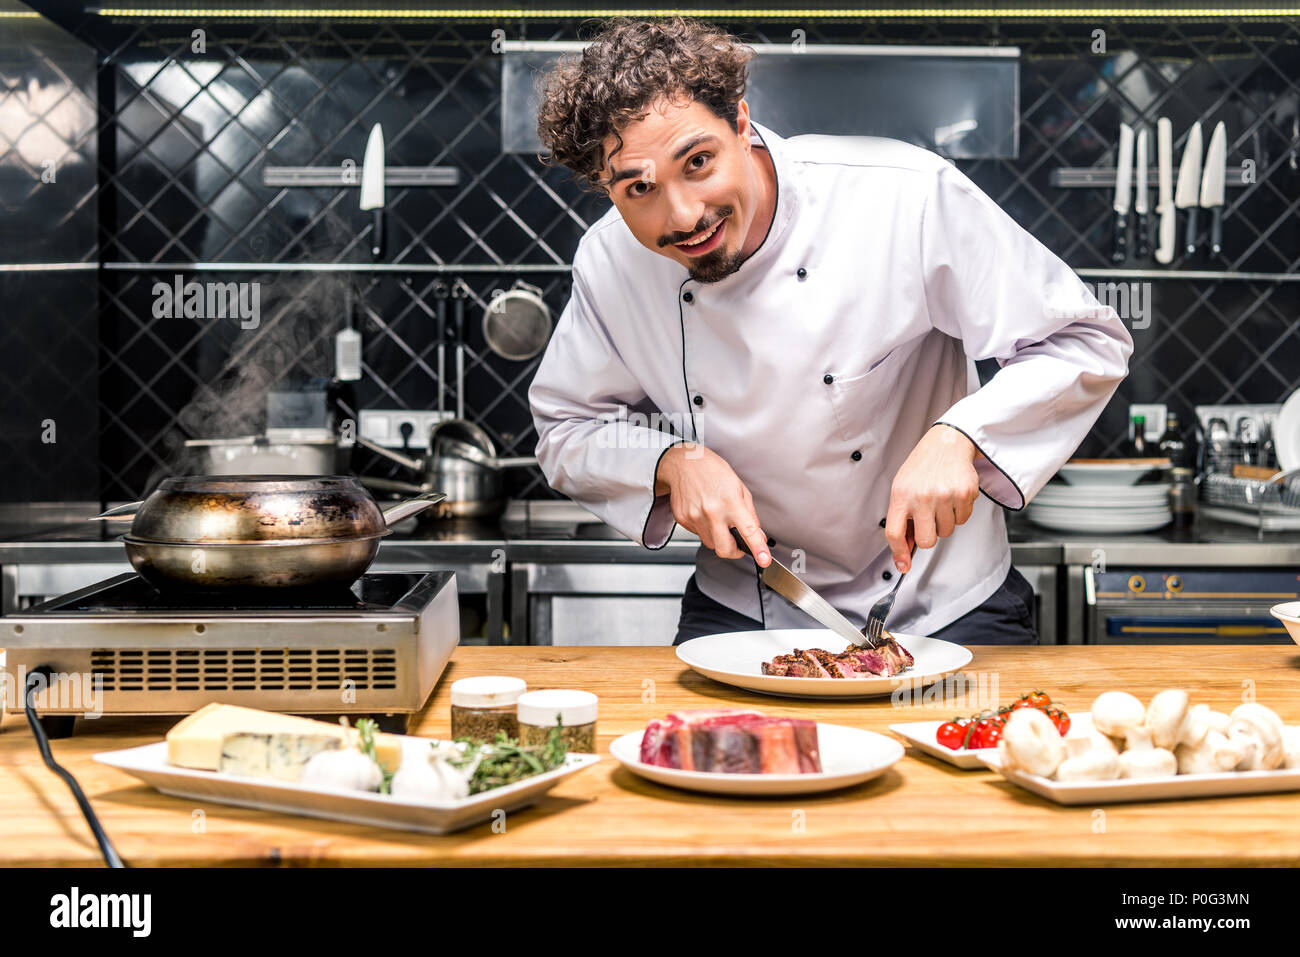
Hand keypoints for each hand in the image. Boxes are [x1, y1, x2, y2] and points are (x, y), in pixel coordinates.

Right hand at [655, 442, 770, 565]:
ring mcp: (695, 517)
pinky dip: (705, 529)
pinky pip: (698, 534)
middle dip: (734, 551)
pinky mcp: (683, 520)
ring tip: (717, 517)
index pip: (748, 530)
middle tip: (738, 543)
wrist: (683, 463)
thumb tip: (758, 534)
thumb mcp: (739, 487)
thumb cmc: (712, 471)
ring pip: (711, 543)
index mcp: (730, 501)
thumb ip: (749, 513)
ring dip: (719, 537)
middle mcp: (712, 512)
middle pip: (725, 549)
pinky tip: (704, 512)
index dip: (757, 548)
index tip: (764, 560)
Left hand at [885, 424, 980, 572]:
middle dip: (929, 536)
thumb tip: (905, 550)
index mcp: (901, 495)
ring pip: (947, 532)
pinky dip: (959, 512)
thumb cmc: (922, 468)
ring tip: (941, 500)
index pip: (895, 533)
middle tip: (929, 519)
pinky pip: (963, 520)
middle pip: (926, 541)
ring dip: (945, 521)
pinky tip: (953, 495)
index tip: (903, 565)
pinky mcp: (964, 494)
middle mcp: (922, 496)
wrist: (946, 443)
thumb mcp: (903, 488)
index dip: (899, 553)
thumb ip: (902, 518)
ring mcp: (945, 495)